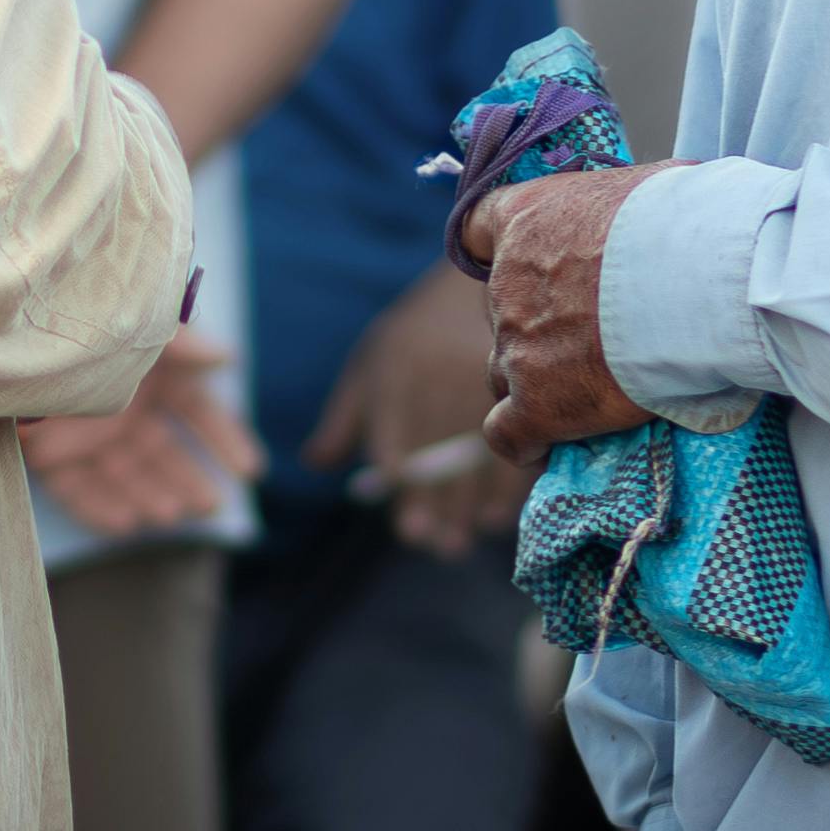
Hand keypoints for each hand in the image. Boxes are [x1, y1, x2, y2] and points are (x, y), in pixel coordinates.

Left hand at [23, 323, 263, 536]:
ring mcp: (87, 433)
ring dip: (149, 494)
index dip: (225, 439)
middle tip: (210, 506)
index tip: (250, 471)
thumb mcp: (140, 323)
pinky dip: (99, 507)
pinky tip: (123, 524)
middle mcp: (123, 407)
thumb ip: (182, 342)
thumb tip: (230, 358)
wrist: (12, 328)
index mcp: (150, 373)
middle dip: (187, 479)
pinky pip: (78, 489)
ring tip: (167, 515)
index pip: (197, 411)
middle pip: (163, 452)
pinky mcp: (50, 454)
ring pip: (126, 474)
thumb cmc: (85, 317)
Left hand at [309, 261, 524, 558]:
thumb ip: (343, 419)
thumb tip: (313, 464)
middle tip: (432, 544)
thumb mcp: (369, 366)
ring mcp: (480, 388)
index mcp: (396, 377)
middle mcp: (438, 384)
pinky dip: (506, 485)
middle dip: (436, 505)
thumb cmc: (412, 338)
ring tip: (458, 543)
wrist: (475, 285)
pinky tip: (495, 516)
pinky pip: (515, 442)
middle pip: (438, 455)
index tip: (406, 523)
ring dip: (469, 506)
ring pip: (476, 457)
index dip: (401, 481)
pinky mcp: (516, 393)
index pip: (397, 435)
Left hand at [473, 161, 676, 464]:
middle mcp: (507, 282)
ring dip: (534, 382)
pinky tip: (549, 445)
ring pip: (505, 374)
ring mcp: (516, 347)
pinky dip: (526, 441)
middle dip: (536, 326)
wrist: (694, 281)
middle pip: (502, 313)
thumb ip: (624, 212)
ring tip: (581, 393)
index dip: (499, 251)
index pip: (479, 229)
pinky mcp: (538, 403)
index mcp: (526, 218)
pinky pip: (508, 433)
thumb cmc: (684, 223)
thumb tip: (661, 219)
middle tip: (590, 336)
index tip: (530, 267)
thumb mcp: (647, 189)